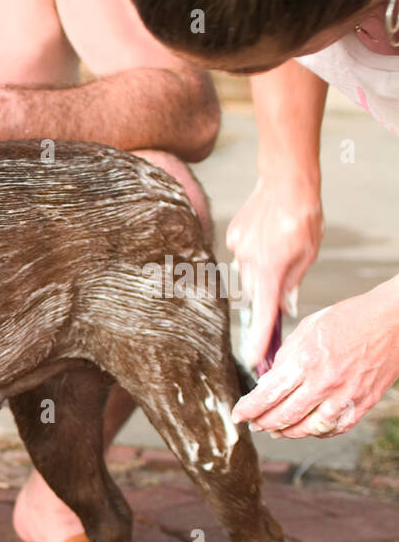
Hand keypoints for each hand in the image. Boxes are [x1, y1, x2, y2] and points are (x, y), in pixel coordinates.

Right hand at [227, 174, 322, 367]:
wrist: (285, 180)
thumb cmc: (302, 215)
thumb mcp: (308, 253)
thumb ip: (293, 282)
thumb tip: (284, 306)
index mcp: (270, 272)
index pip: (262, 315)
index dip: (258, 340)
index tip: (253, 360)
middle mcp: (248, 264)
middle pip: (254, 293)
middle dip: (266, 293)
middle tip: (284, 278)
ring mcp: (237, 250)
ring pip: (247, 273)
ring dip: (261, 270)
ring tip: (278, 246)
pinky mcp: (232, 236)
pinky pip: (242, 254)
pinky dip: (253, 252)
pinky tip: (266, 235)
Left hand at [233, 283, 398, 438]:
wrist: (392, 319)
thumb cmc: (348, 319)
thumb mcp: (306, 330)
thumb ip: (285, 359)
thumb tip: (268, 383)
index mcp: (306, 361)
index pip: (267, 396)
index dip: (248, 410)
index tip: (238, 415)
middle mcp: (325, 382)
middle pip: (284, 416)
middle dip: (263, 423)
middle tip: (254, 424)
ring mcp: (346, 395)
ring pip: (309, 428)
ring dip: (288, 432)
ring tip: (277, 430)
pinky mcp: (365, 402)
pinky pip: (337, 427)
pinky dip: (318, 432)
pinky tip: (308, 428)